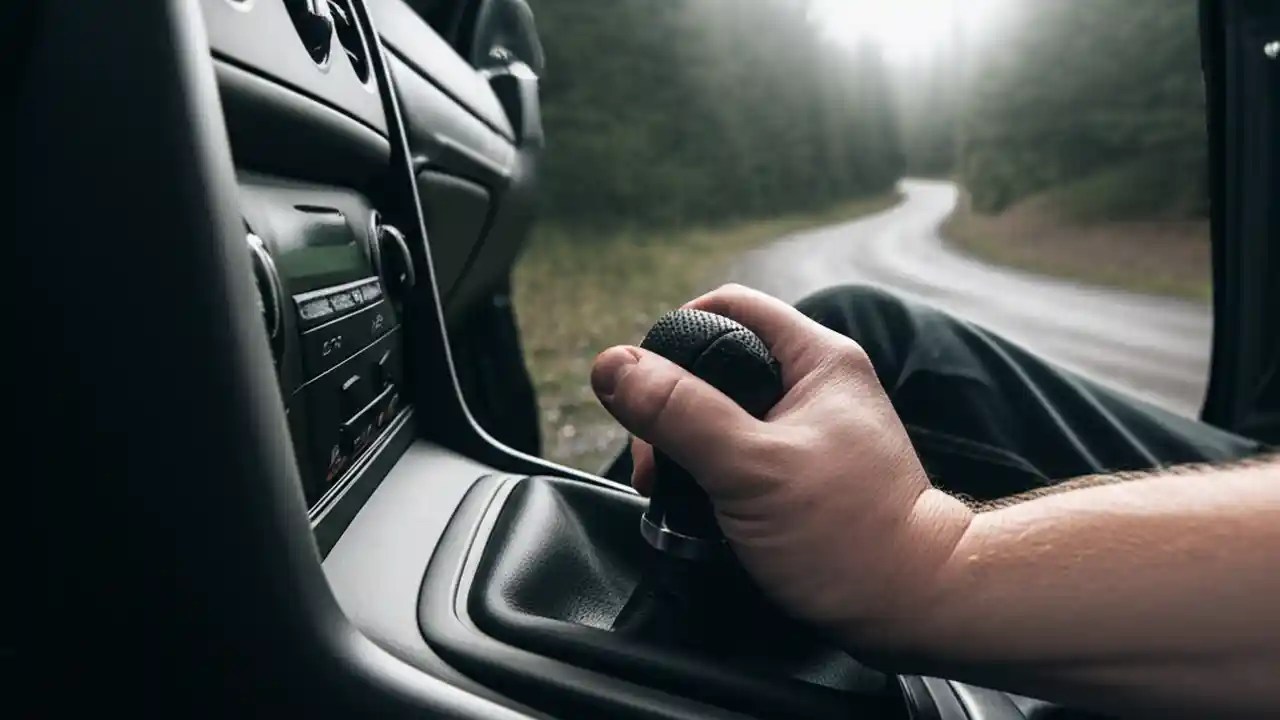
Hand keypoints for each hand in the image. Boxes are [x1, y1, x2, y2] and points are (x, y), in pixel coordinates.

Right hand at [591, 284, 973, 649]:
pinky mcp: (806, 471)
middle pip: (718, 364)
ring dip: (686, 446)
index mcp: (818, 358)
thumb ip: (680, 413)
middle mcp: (818, 384)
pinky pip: (740, 451)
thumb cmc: (847, 536)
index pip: (728, 307)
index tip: (644, 391)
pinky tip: (700, 507)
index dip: (674, 338)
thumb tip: (612, 365)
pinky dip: (711, 473)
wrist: (911, 607)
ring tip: (671, 491)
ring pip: (724, 413)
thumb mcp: (750, 467)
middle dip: (672, 407)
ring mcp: (813, 429)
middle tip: (655, 463)